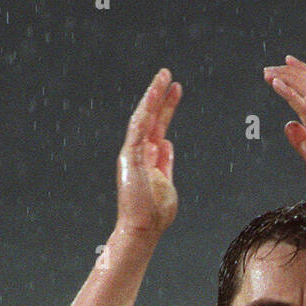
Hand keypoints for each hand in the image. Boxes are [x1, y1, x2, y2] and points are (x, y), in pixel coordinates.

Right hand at [116, 68, 181, 238]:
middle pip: (152, 118)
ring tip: (162, 77)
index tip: (176, 90)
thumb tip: (167, 143)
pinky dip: (145, 110)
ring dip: (152, 96)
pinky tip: (153, 96)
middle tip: (168, 75)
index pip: (159, 127)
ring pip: (142, 118)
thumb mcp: (167, 184)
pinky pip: (137, 128)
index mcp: (149, 159)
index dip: (167, 108)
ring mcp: (133, 154)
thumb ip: (166, 164)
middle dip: (161, 97)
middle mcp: (139, 153)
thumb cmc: (154, 215)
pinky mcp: (129, 157)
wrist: (142, 230)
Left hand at [263, 56, 305, 217]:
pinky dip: (290, 93)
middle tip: (269, 68)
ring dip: (288, 78)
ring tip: (269, 73)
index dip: (303, 73)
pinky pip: (305, 108)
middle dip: (291, 72)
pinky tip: (277, 85)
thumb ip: (301, 141)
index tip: (287, 62)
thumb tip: (289, 126)